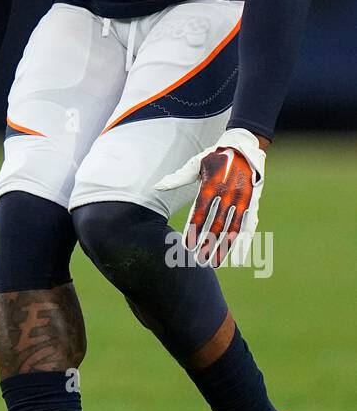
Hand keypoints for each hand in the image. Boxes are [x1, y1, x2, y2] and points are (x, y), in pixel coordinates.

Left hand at [154, 128, 265, 268]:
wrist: (244, 147)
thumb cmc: (214, 157)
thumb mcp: (195, 164)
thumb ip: (178, 178)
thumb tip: (157, 186)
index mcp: (212, 185)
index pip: (201, 212)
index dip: (194, 230)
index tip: (186, 245)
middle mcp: (228, 194)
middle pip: (216, 224)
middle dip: (207, 243)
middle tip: (198, 260)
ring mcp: (242, 200)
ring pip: (233, 228)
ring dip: (224, 248)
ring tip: (214, 263)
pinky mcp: (252, 203)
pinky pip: (249, 227)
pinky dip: (245, 244)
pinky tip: (239, 259)